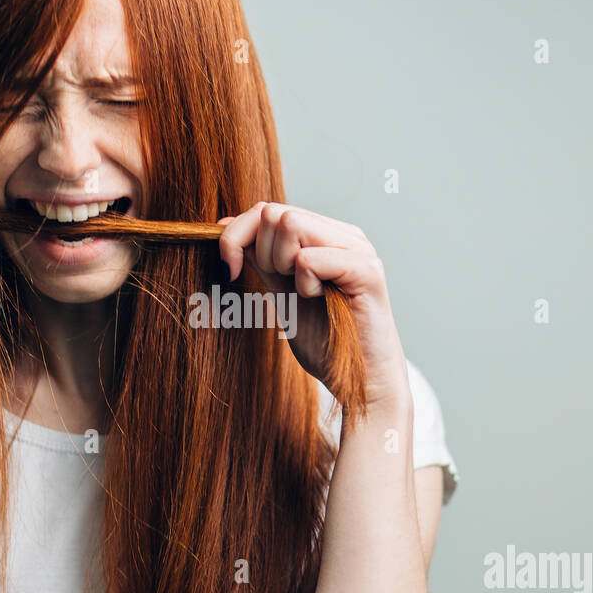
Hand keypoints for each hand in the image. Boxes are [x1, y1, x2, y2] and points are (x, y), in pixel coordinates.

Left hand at [217, 202, 408, 408]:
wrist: (360, 383)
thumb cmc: (326, 343)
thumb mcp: (282, 292)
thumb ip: (261, 258)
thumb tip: (225, 226)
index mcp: (325, 235)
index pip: (266, 209)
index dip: (236, 236)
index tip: (229, 270)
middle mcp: (343, 234)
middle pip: (273, 212)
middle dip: (261, 254)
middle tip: (283, 286)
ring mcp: (358, 248)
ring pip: (289, 223)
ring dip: (282, 265)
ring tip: (305, 293)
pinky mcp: (367, 270)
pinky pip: (309, 259)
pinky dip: (304, 284)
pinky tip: (320, 300)